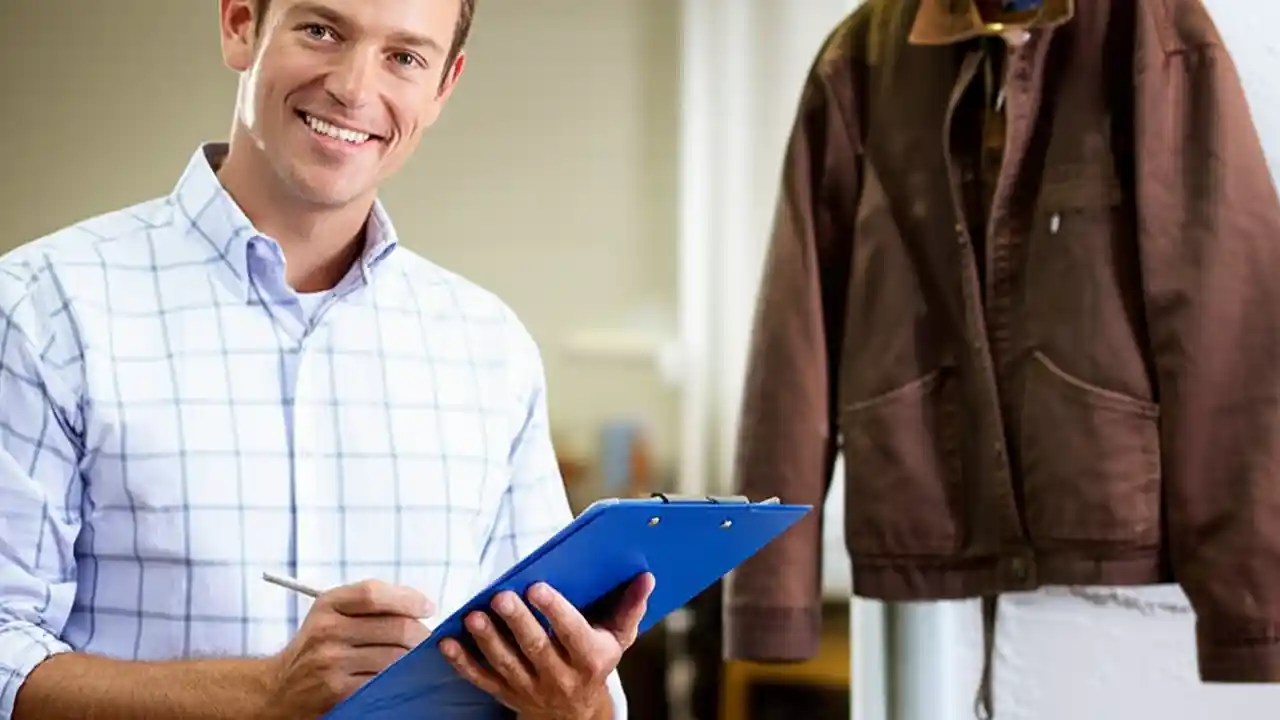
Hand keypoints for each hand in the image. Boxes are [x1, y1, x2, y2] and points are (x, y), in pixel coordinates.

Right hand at [265, 579, 434, 718]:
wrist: (278, 689)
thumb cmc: (316, 646)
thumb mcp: (331, 613)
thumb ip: (369, 603)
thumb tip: (419, 606)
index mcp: (328, 604)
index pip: (374, 593)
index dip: (408, 598)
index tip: (427, 607)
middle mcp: (328, 630)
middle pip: (395, 627)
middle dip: (421, 634)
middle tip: (427, 640)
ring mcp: (333, 662)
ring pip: (395, 657)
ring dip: (414, 659)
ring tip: (416, 658)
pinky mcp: (339, 691)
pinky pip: (384, 681)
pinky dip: (399, 678)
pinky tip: (400, 676)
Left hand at [440, 572, 654, 719]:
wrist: (575, 714)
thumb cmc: (596, 660)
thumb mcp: (618, 638)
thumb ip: (630, 607)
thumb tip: (645, 576)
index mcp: (590, 660)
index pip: (572, 634)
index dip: (555, 611)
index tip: (537, 587)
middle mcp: (560, 677)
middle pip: (536, 648)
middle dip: (517, 622)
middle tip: (501, 596)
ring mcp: (530, 688)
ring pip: (506, 664)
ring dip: (488, 640)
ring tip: (473, 616)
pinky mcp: (506, 695)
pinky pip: (482, 680)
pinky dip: (463, 663)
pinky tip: (447, 643)